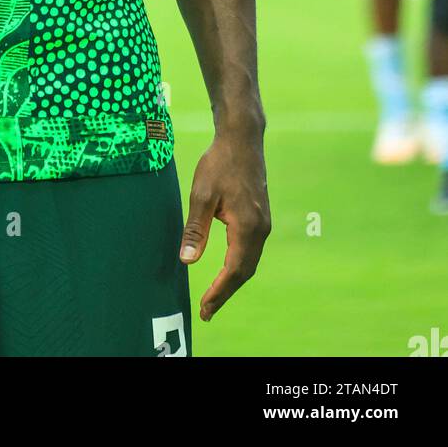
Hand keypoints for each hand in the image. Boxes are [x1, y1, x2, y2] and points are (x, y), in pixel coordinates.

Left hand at [180, 132, 270, 321]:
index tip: (205, 309)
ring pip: (250, 261)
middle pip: (244, 271)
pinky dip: (239, 265)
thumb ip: (195, 230)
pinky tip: (226, 269)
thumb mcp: (201, 195)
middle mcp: (260, 229)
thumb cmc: (219, 163)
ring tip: (215, 296)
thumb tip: (186, 261)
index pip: (233, 270)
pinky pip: (251, 250)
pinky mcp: (261, 216)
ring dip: (233, 280)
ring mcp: (264, 223)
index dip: (218, 292)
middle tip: (207, 310)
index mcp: (247, 227)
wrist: (241, 139)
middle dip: (225, 292)